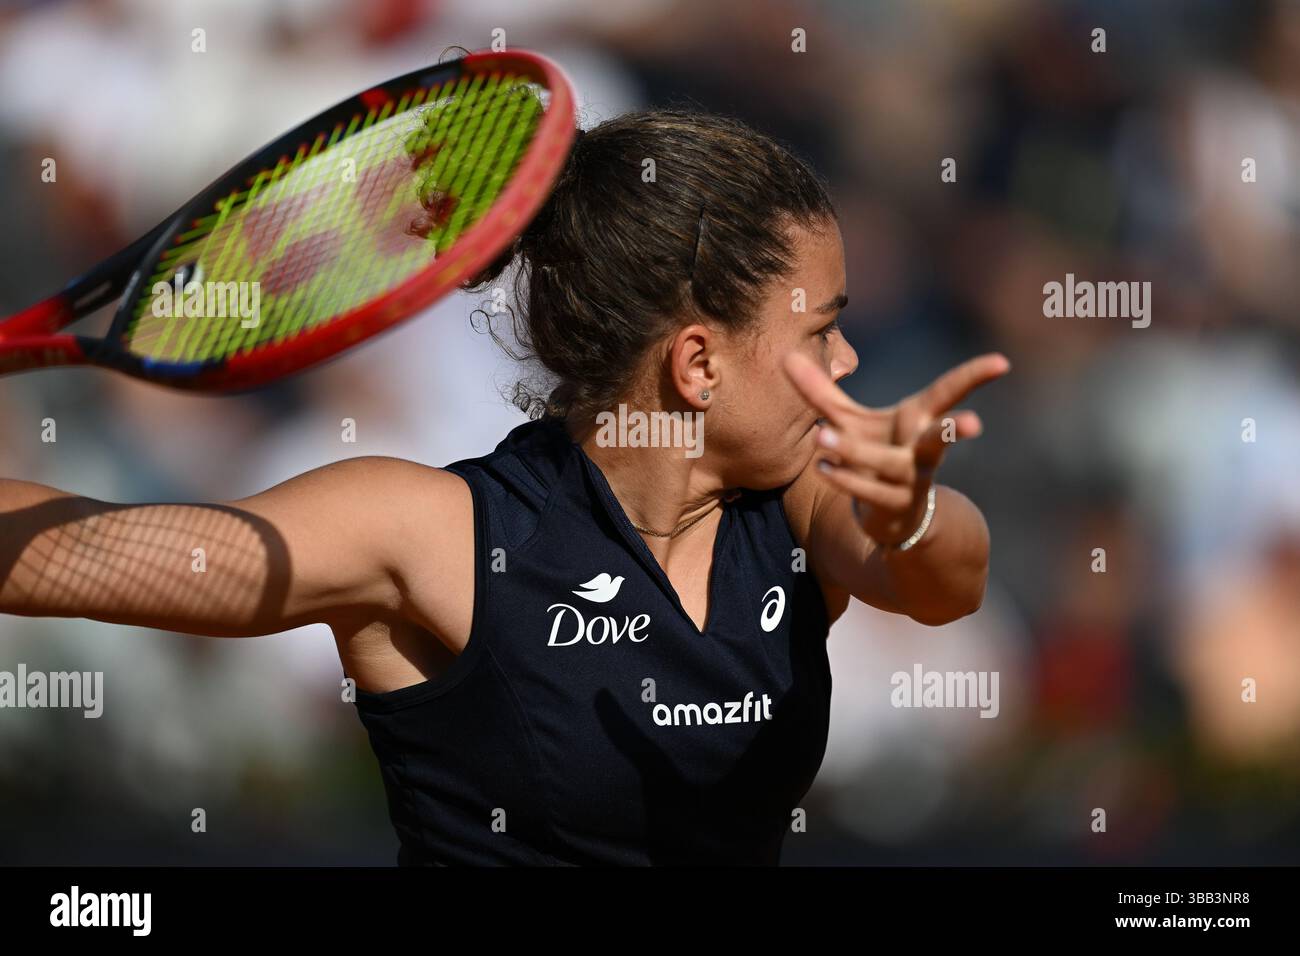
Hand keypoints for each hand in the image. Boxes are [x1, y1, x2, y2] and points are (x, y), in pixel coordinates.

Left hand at [783, 351, 1010, 546]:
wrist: (889, 517)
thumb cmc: (874, 453)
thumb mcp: (848, 421)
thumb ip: (819, 392)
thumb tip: (786, 357)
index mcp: (919, 420)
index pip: (949, 393)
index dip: (975, 377)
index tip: (1003, 363)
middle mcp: (922, 450)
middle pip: (941, 438)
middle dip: (955, 431)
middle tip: (974, 424)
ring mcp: (912, 481)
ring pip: (886, 465)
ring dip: (853, 451)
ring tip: (822, 437)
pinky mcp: (894, 507)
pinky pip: (869, 492)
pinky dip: (845, 479)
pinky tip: (823, 466)